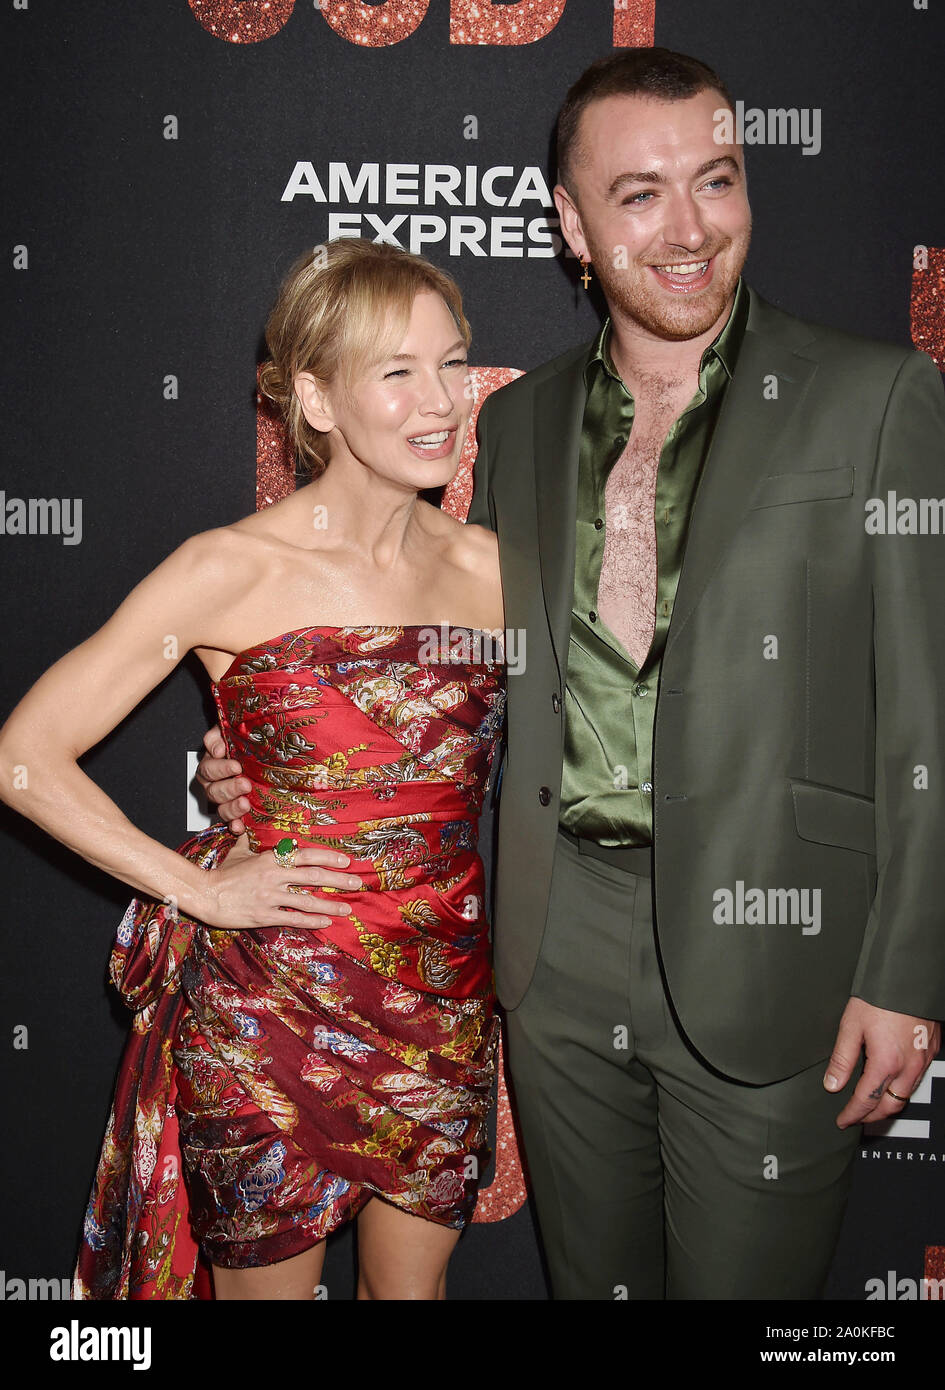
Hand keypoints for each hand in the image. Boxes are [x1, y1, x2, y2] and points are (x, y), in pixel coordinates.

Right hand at [195, 724, 251, 834]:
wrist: (265, 753)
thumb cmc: (250, 740)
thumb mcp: (236, 730)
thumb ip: (222, 734)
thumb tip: (218, 747)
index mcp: (214, 762)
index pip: (209, 766)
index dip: (219, 767)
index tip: (233, 764)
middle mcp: (215, 781)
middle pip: (212, 788)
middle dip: (228, 787)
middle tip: (244, 784)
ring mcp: (224, 797)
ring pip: (219, 806)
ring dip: (231, 807)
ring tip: (245, 804)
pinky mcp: (235, 810)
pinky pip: (230, 821)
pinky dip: (233, 824)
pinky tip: (239, 826)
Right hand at [199, 841, 363, 930]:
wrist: (204, 894)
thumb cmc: (221, 873)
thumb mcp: (238, 852)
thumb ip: (249, 840)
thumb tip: (248, 827)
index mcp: (270, 859)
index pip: (306, 855)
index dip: (329, 857)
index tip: (346, 861)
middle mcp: (274, 876)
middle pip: (313, 877)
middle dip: (338, 880)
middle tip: (356, 883)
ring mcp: (270, 897)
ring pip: (307, 901)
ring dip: (330, 904)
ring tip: (347, 907)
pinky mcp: (264, 915)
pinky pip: (294, 918)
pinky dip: (312, 920)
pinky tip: (326, 921)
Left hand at [824, 997, 940, 1127]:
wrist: (908, 977)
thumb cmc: (880, 997)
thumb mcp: (851, 1026)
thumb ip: (841, 1059)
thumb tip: (832, 1085)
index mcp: (885, 1063)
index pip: (866, 1101)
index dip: (852, 1114)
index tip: (843, 1121)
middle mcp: (907, 1066)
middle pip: (890, 1106)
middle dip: (872, 1117)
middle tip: (857, 1118)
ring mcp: (922, 1060)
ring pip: (906, 1096)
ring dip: (888, 1105)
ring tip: (872, 1105)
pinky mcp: (930, 1051)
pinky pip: (917, 1080)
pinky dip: (902, 1089)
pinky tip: (892, 1082)